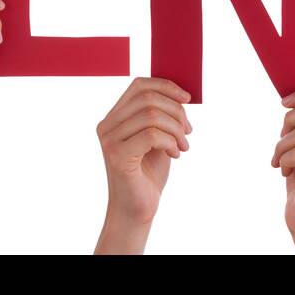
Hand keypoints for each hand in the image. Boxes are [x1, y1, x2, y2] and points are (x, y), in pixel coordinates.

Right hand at [97, 78, 191, 223]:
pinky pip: (152, 136)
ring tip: (183, 146)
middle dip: (176, 111)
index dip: (166, 86)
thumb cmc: (147, 174)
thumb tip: (181, 95)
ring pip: (152, 115)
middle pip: (148, 98)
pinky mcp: (118, 156)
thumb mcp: (157, 138)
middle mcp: (107, 126)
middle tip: (188, 131)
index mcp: (114, 118)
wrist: (136, 209)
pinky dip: (171, 142)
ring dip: (176, 129)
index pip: (138, 85)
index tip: (187, 99)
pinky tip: (175, 154)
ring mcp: (110, 141)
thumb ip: (161, 117)